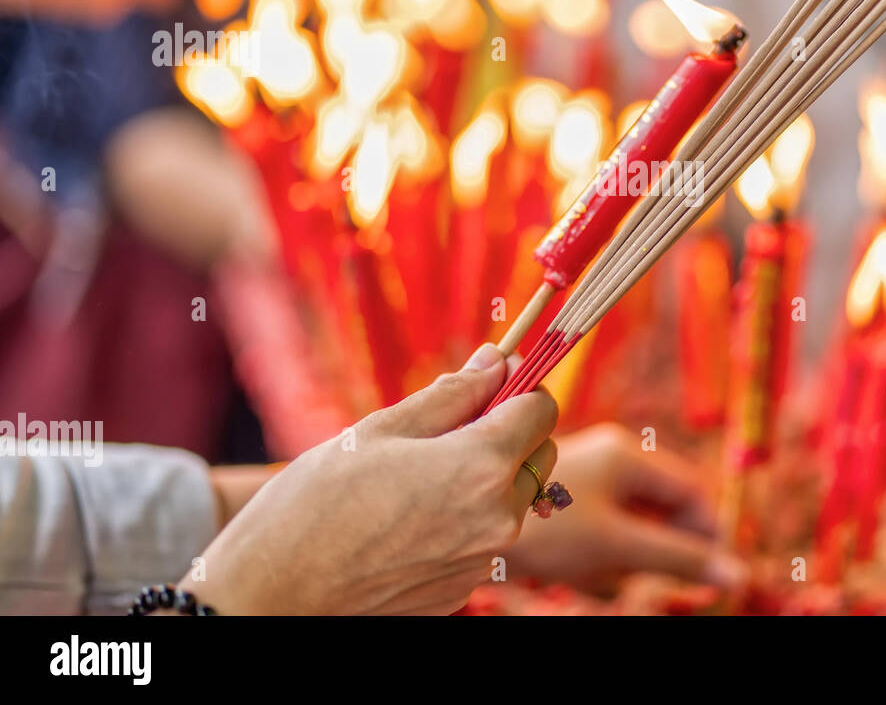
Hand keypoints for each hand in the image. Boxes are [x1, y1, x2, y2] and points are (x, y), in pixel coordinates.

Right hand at [180, 344, 557, 613]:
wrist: (272, 593)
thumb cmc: (315, 503)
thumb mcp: (380, 429)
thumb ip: (452, 394)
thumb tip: (497, 361)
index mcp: (481, 468)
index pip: (542, 409)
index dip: (520, 386)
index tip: (493, 379)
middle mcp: (496, 519)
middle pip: (539, 455)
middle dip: (510, 432)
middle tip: (455, 424)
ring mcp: (481, 561)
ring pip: (513, 499)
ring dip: (488, 478)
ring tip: (420, 476)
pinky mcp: (460, 589)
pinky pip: (483, 539)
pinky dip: (465, 519)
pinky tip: (410, 517)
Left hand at [504, 424, 747, 595]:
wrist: (467, 522)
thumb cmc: (546, 526)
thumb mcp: (619, 545)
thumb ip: (678, 558)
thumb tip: (738, 576)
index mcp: (626, 454)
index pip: (688, 489)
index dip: (705, 531)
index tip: (709, 571)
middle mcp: (608, 458)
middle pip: (659, 508)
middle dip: (654, 547)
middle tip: (636, 575)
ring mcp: (584, 479)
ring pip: (628, 525)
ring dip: (621, 558)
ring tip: (591, 570)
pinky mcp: (564, 501)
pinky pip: (600, 533)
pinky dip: (597, 560)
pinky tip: (574, 571)